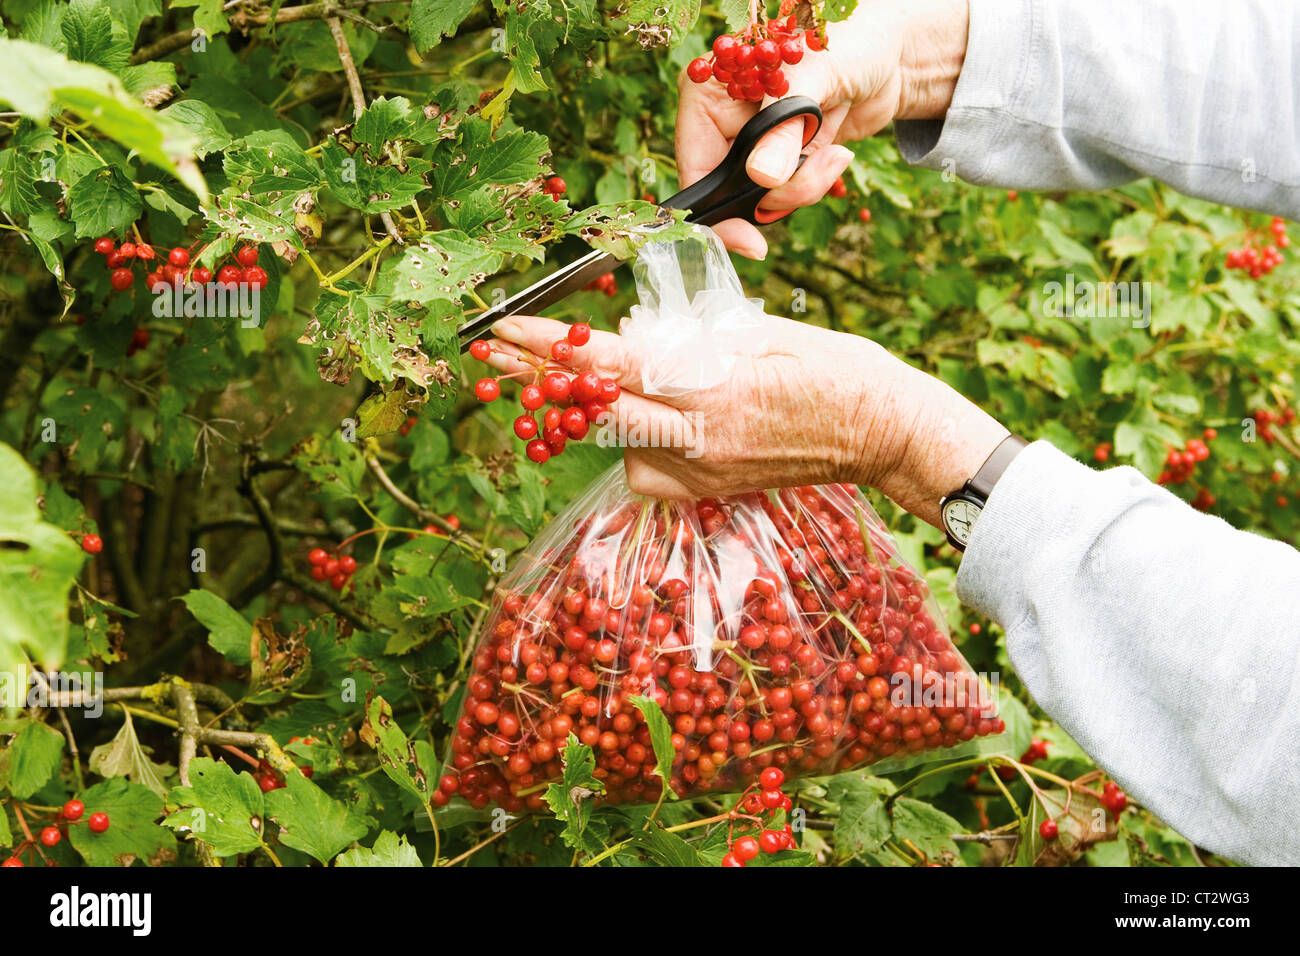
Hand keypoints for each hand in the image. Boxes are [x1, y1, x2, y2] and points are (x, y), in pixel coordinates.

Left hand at [486, 312, 1006, 527]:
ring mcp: (705, 472)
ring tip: (574, 374)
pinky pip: (645, 471)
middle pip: (596, 410)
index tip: (504, 330)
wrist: (886, 435)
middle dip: (539, 379)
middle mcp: (702, 438)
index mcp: (717, 390)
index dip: (551, 348)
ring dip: (588, 406)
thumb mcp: (771, 332)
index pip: (613, 366)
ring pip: (616, 442)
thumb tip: (641, 332)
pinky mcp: (712, 490)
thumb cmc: (840, 371)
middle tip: (493, 355)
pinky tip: (647, 416)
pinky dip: (631, 440)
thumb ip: (701, 335)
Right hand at [676, 0, 969, 258]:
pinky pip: (786, 198)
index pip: (697, 167)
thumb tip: (761, 179)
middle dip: (778, 195)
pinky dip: (815, 184)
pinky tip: (836, 154)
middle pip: (731, 193)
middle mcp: (723, 124)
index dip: (719, 210)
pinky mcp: (780, 163)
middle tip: (821, 166)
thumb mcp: (815, 78)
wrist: (890, 56)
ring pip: (762, 201)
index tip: (750, 240)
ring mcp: (752, 147)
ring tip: (834, 152)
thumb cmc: (849, 44)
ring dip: (804, 187)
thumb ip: (784, 129)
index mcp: (710, 94)